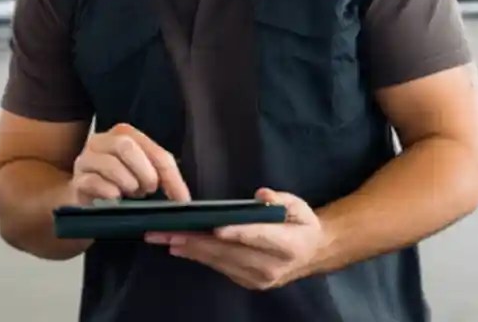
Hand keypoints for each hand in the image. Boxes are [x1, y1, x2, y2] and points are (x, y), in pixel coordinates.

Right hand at [71, 123, 190, 204]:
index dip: (170, 174)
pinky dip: (110, 193)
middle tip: (149, 190)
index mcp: (122, 134)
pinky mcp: (77, 181)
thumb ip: (160, 175)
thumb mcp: (140, 174)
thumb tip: (183, 197)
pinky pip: (94, 183)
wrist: (86, 200)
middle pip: (126, 146)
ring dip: (128, 184)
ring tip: (130, 193)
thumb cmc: (118, 184)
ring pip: (111, 164)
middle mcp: (101, 141)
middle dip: (145, 172)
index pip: (152, 148)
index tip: (181, 198)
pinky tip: (115, 199)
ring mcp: (85, 160)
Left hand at [145, 188, 328, 289]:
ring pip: (220, 261)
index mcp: (288, 245)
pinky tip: (180, 247)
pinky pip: (220, 267)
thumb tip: (262, 195)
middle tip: (169, 232)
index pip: (258, 237)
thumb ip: (281, 200)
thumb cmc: (302, 224)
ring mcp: (259, 278)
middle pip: (230, 252)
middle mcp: (272, 266)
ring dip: (191, 250)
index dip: (237, 233)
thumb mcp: (298, 206)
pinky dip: (199, 256)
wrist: (312, 254)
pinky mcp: (248, 282)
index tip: (216, 228)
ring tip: (165, 239)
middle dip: (197, 241)